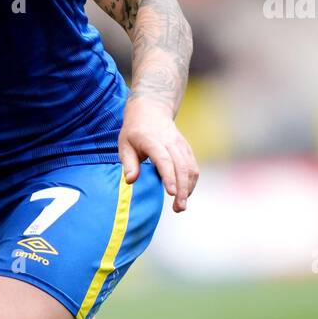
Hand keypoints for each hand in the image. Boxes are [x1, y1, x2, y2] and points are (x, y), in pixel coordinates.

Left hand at [118, 96, 197, 213]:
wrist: (151, 110)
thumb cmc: (134, 131)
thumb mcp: (124, 144)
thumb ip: (128, 163)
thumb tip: (131, 181)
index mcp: (151, 140)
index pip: (164, 160)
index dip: (169, 176)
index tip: (171, 193)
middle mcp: (170, 142)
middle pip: (181, 167)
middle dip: (182, 189)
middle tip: (178, 208)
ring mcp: (180, 145)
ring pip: (190, 168)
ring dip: (188, 188)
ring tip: (180, 206)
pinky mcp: (186, 149)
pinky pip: (193, 167)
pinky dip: (191, 182)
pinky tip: (185, 194)